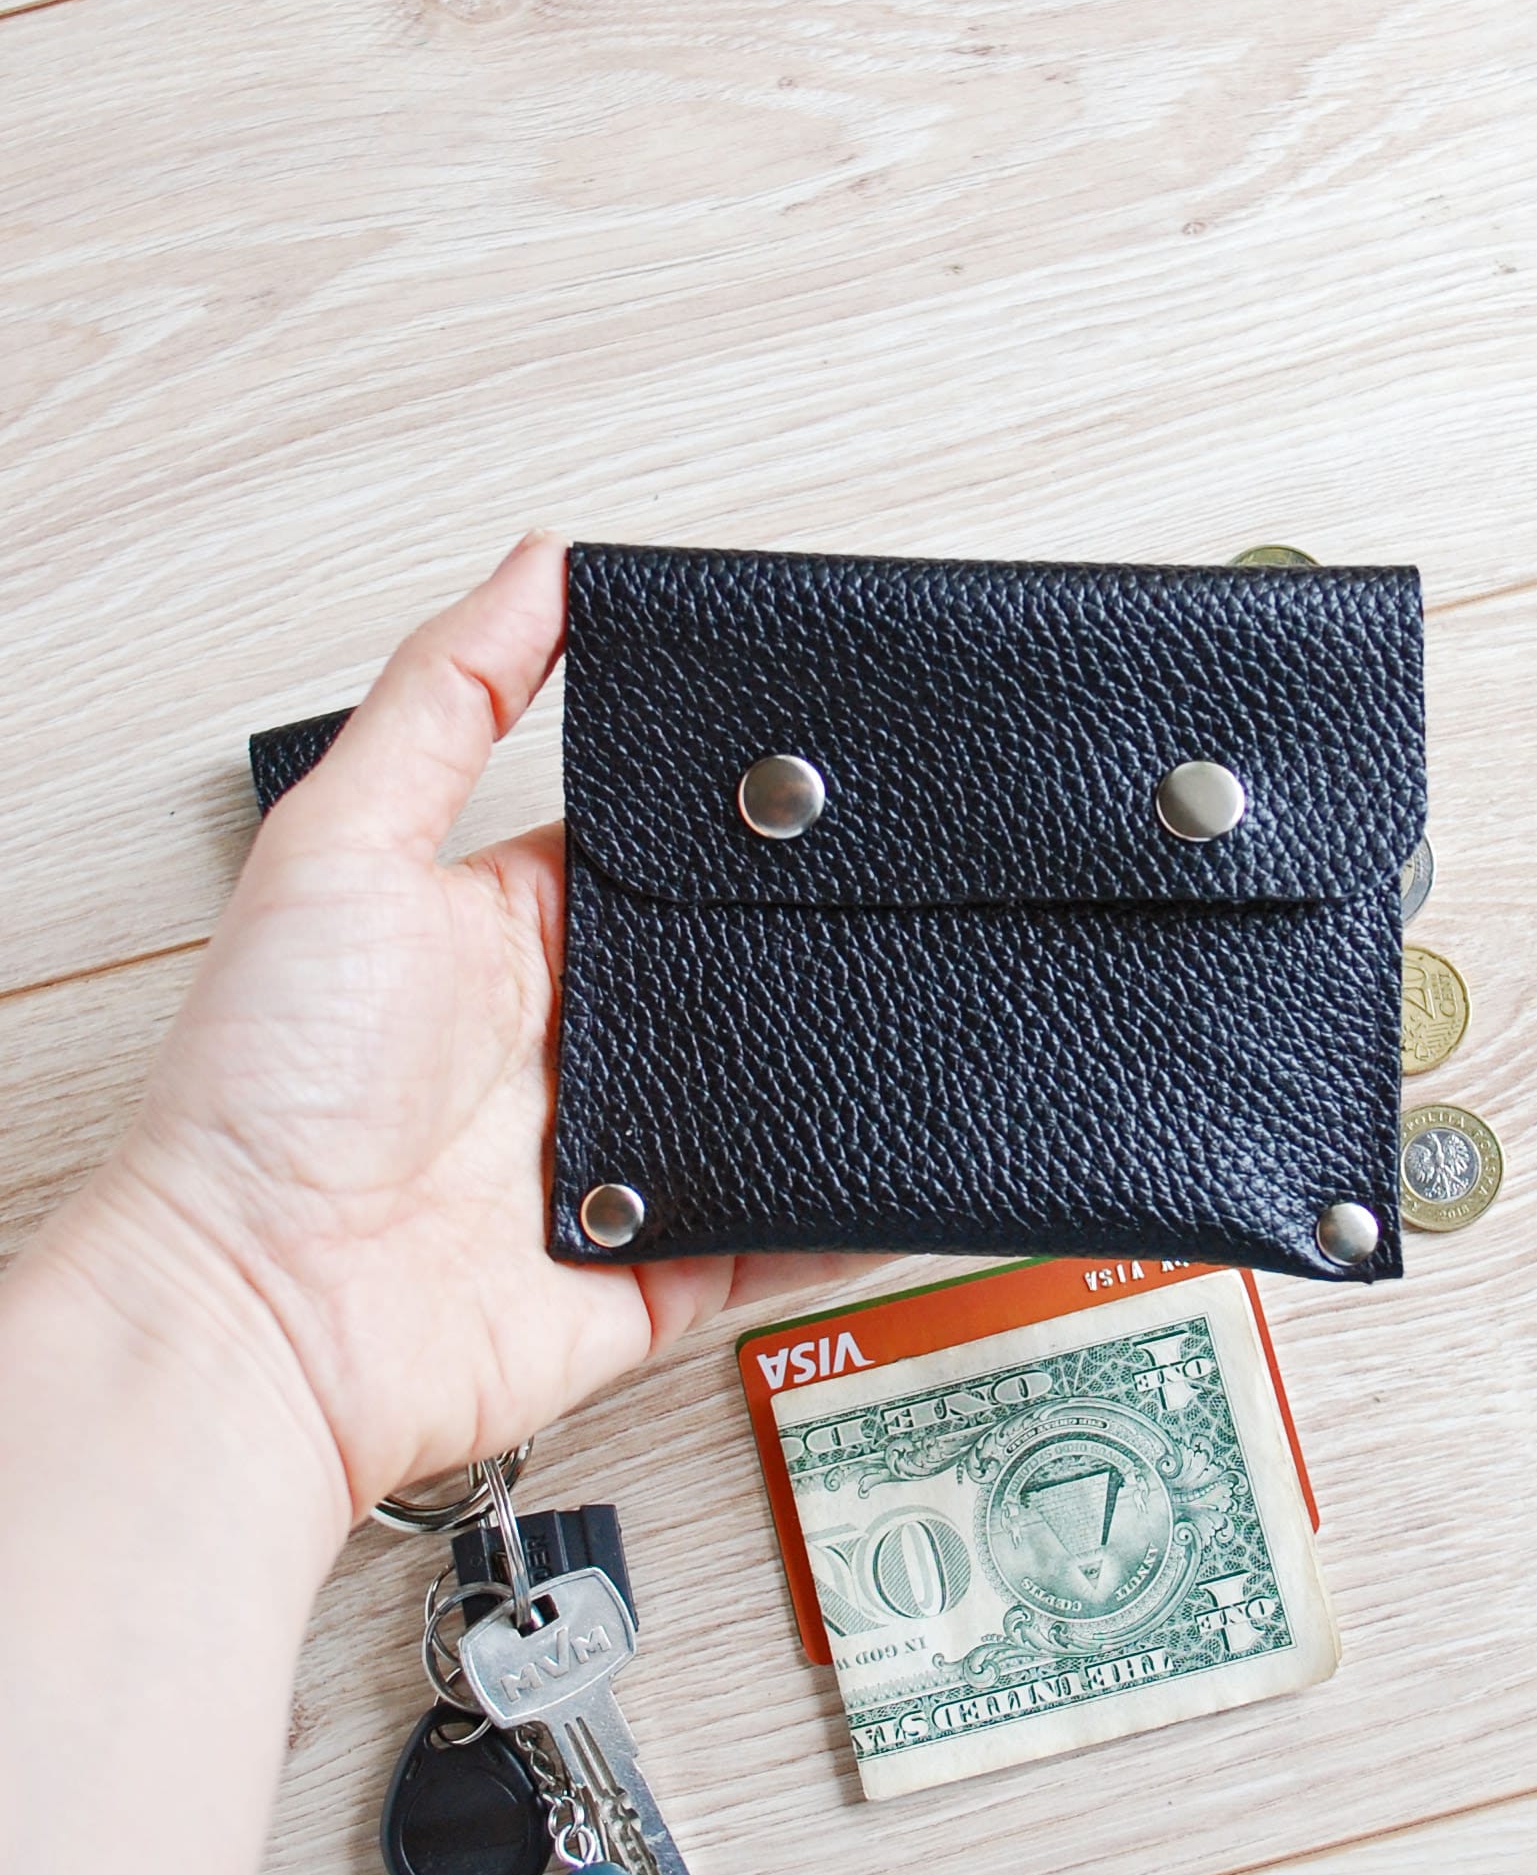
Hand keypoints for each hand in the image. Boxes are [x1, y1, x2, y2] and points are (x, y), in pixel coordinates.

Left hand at [53, 531, 865, 1528]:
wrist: (266, 1309)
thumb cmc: (266, 1088)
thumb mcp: (341, 843)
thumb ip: (445, 697)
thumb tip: (538, 565)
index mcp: (507, 929)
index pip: (646, 844)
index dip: (724, 807)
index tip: (814, 756)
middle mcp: (573, 1040)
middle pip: (728, 966)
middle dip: (808, 932)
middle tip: (908, 880)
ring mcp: (626, 1157)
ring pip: (777, 1094)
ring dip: (843, 1058)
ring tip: (933, 999)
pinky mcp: (663, 1264)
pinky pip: (791, 1236)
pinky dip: (858, 1213)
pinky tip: (921, 1163)